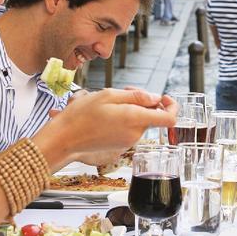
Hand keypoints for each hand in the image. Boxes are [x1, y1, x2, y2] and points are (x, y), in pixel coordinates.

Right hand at [53, 88, 175, 164]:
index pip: (170, 118)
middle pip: (153, 116)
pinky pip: (130, 128)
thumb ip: (136, 96)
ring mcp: (128, 141)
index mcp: (135, 120)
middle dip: (144, 101)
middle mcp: (135, 133)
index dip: (172, 106)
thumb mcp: (109, 95)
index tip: (164, 97)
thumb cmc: (82, 116)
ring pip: (140, 120)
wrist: (64, 138)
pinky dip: (125, 117)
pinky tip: (107, 112)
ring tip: (111, 100)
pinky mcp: (120, 145)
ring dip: (132, 108)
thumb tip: (156, 98)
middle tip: (125, 90)